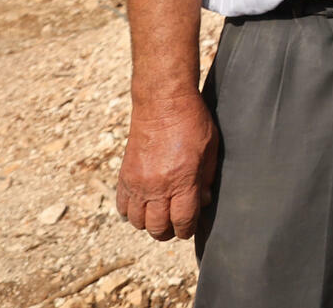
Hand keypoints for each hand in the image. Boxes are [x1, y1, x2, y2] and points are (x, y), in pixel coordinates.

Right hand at [115, 92, 220, 240]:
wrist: (162, 102)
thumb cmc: (192, 122)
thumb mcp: (210, 149)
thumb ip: (206, 179)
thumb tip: (203, 202)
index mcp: (182, 181)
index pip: (182, 222)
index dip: (187, 229)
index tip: (190, 226)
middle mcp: (157, 186)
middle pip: (157, 228)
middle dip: (168, 231)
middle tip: (175, 223)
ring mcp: (138, 182)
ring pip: (138, 221)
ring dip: (149, 222)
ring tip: (159, 213)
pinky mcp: (124, 176)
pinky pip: (122, 207)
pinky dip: (131, 211)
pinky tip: (143, 204)